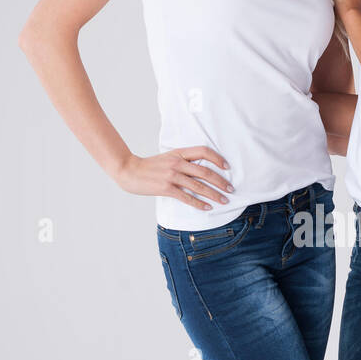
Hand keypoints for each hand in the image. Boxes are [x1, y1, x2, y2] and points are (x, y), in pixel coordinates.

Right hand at [115, 146, 232, 210]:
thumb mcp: (168, 157)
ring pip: (198, 186)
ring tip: (224, 201)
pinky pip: (187, 197)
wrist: (129, 170)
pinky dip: (199, 203)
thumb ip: (183, 161)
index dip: (217, 158)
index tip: (228, 167)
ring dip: (214, 194)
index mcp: (179, 153)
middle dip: (221, 181)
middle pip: (205, 171)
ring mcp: (172, 176)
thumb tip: (202, 169)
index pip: (203, 151)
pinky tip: (207, 207)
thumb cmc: (150, 166)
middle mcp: (177, 163)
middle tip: (231, 189)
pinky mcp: (166, 188)